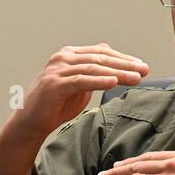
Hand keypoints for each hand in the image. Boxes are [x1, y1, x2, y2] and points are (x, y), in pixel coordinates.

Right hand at [9, 44, 149, 142]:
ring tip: (135, 78)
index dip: (123, 58)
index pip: (101, 52)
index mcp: (69, 55)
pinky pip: (81, 81)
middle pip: (100, 58)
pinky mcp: (54, 85)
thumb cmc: (55, 106)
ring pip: (94, 68)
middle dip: (125, 64)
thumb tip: (115, 69)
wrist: (30, 122)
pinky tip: (113, 82)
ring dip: (118, 72)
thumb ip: (94, 76)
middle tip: (144, 70)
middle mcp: (62, 58)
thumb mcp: (79, 88)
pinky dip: (99, 81)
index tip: (141, 65)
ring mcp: (57, 70)